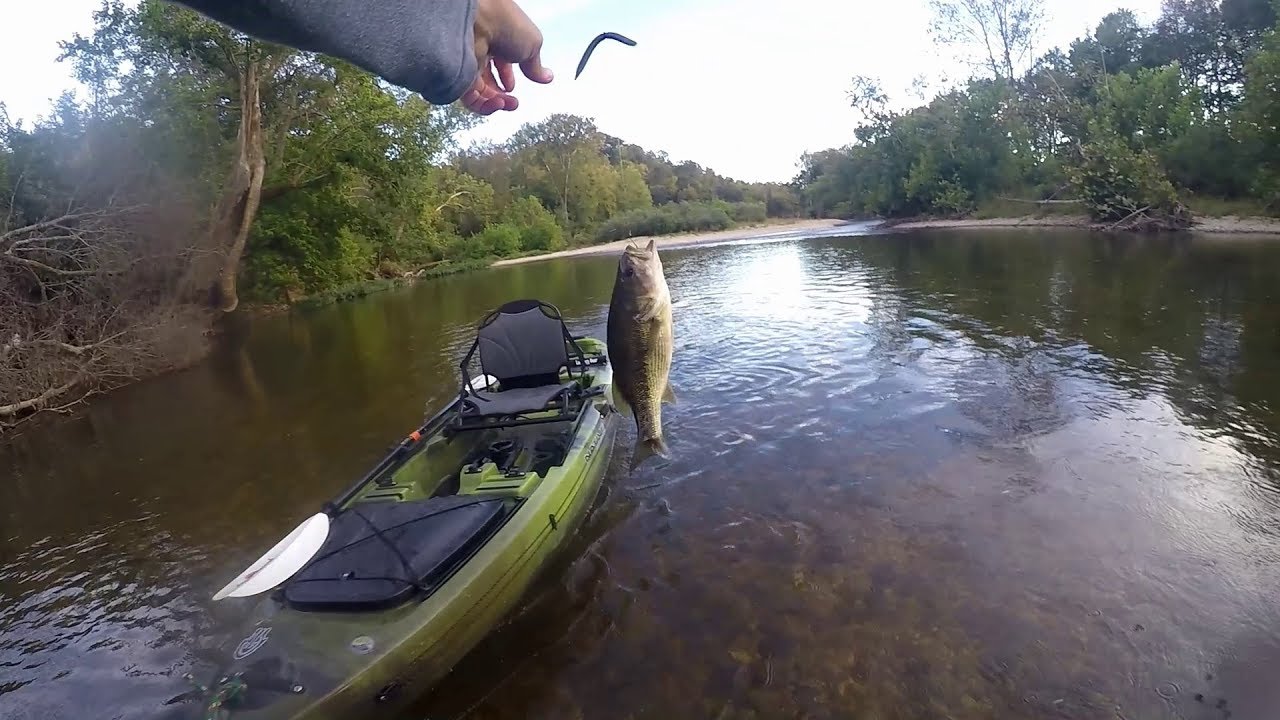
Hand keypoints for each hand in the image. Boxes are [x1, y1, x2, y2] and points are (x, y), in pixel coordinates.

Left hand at [465, 0, 553, 114]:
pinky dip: (485, 106)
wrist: (481, 20)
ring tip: (507, 104)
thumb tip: (546, 77)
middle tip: (512, 102)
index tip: (512, 86)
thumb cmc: (504, 22)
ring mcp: (468, 65)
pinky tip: (497, 103)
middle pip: (488, 81)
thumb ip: (536, 66)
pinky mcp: (460, 78)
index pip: (498, 64)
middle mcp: (479, 52)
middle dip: (502, 95)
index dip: (506, 77)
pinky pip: (471, 99)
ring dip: (496, 103)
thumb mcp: (532, 45)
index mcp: (495, 40)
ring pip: (480, 93)